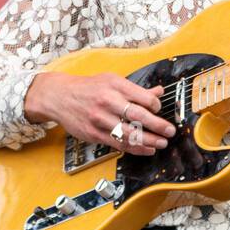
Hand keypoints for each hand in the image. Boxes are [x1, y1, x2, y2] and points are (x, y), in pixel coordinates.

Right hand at [23, 72, 176, 155]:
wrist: (59, 96)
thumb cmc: (88, 88)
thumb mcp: (112, 80)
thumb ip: (136, 89)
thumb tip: (158, 92)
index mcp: (115, 85)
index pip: (143, 98)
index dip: (156, 106)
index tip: (160, 110)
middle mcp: (108, 102)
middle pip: (139, 116)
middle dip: (158, 126)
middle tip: (169, 131)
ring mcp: (100, 119)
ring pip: (129, 134)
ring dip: (148, 141)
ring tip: (161, 143)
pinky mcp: (94, 133)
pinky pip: (118, 144)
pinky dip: (135, 148)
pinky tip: (146, 149)